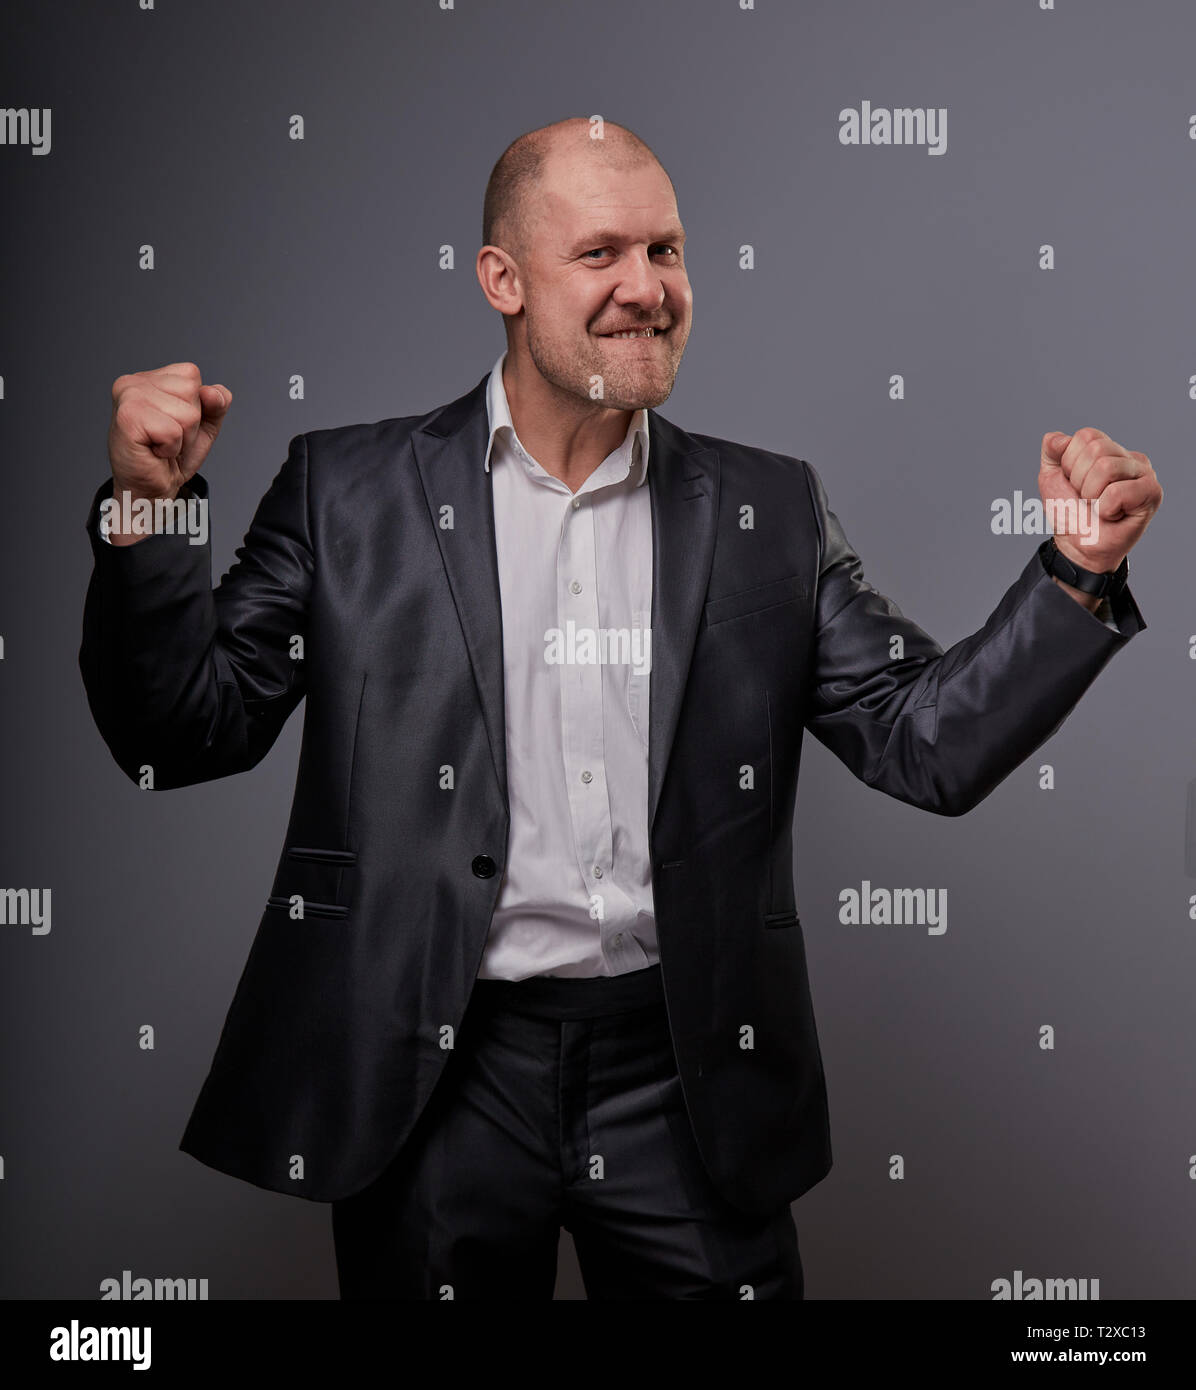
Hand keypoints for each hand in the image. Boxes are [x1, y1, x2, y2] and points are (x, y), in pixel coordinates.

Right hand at [108, 360, 231, 499]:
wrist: (151, 489)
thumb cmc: (171, 458)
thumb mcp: (203, 426)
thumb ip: (216, 404)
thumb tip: (213, 392)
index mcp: (149, 379)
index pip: (192, 374)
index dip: (196, 406)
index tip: (174, 424)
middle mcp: (134, 382)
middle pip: (191, 391)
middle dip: (190, 424)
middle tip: (168, 438)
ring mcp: (128, 397)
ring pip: (187, 414)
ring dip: (181, 438)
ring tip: (162, 445)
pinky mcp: (128, 417)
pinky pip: (173, 431)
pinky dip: (171, 448)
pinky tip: (154, 451)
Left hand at [1038, 427, 1161, 572]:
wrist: (1077, 547)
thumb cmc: (1069, 512)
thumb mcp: (1051, 477)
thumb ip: (1052, 451)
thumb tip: (1057, 438)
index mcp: (1110, 450)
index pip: (1087, 436)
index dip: (1070, 462)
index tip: (1074, 483)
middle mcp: (1132, 458)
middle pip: (1096, 449)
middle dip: (1079, 479)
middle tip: (1086, 498)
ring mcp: (1145, 474)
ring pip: (1106, 467)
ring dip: (1091, 494)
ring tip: (1098, 506)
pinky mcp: (1152, 493)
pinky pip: (1117, 491)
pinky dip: (1105, 508)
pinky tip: (1112, 515)